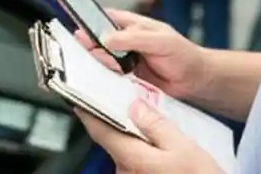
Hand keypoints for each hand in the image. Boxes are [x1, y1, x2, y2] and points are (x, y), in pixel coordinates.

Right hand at [75, 9, 209, 101]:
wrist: (196, 81)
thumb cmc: (183, 54)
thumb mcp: (159, 40)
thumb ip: (133, 38)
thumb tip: (107, 37)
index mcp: (131, 25)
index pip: (104, 18)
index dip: (89, 21)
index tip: (78, 28)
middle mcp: (125, 41)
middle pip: (98, 41)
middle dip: (90, 46)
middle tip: (86, 51)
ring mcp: (125, 60)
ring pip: (103, 60)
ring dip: (99, 63)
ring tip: (103, 65)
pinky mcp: (127, 78)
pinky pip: (111, 78)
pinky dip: (106, 79)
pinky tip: (105, 80)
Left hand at [76, 99, 223, 173]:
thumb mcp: (183, 147)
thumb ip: (156, 124)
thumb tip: (134, 104)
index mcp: (131, 158)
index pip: (99, 129)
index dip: (87, 110)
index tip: (77, 95)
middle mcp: (124, 171)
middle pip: (112, 139)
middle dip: (118, 120)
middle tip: (127, 101)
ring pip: (124, 151)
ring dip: (131, 136)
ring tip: (147, 120)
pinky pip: (134, 162)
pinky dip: (140, 150)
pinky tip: (155, 144)